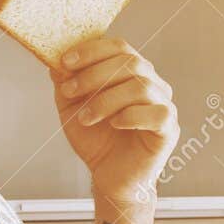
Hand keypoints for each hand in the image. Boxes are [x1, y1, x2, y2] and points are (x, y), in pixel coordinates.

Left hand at [49, 37, 178, 211]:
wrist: (109, 177)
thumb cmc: (96, 140)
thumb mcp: (72, 108)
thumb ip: (66, 84)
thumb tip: (55, 61)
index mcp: (131, 73)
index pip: (118, 47)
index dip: (91, 50)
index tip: (65, 62)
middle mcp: (151, 83)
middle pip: (129, 62)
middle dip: (93, 75)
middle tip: (69, 91)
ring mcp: (163, 104)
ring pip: (140, 86)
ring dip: (105, 100)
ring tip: (85, 118)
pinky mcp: (169, 128)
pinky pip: (156, 113)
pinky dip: (130, 116)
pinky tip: (114, 125)